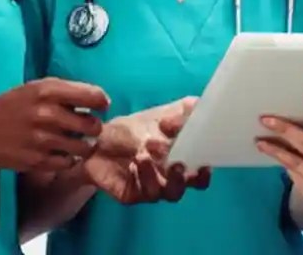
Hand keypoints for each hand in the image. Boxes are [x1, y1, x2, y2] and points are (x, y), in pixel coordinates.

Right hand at [0, 77, 109, 172]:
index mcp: (48, 91)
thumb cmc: (9, 107)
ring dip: (83, 145)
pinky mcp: (38, 161)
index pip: (94, 96)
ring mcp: (43, 140)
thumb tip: (96, 99)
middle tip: (86, 127)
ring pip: (84, 147)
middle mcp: (48, 115)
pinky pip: (69, 163)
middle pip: (93, 125)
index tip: (100, 106)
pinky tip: (60, 152)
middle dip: (93, 127)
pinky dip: (68, 159)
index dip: (102, 102)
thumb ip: (64, 91)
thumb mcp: (34, 88)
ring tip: (74, 141)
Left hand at [83, 96, 211, 204]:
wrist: (97, 139)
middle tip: (175, 162)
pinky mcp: (132, 194)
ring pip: (167, 194)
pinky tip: (136, 162)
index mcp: (181, 161)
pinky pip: (143, 194)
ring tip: (145, 155)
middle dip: (183, 178)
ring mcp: (152, 189)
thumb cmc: (136, 129)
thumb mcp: (162, 114)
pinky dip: (143, 177)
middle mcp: (170, 180)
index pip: (201, 175)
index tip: (202, 162)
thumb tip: (198, 108)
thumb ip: (185, 111)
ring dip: (159, 175)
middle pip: (185, 188)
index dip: (204, 172)